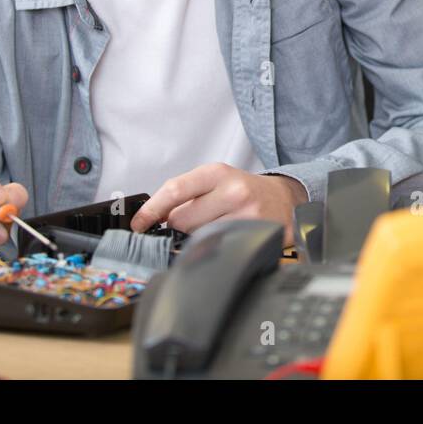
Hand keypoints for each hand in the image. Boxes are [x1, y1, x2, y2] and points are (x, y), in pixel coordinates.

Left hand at [130, 164, 308, 245]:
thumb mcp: (216, 180)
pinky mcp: (256, 235)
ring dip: (196, 238)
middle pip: (182, 220)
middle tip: (192, 223)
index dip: (151, 210)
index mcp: (217, 173)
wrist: (284, 199)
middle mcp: (233, 191)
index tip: (138, 224)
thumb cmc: (243, 190)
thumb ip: (185, 194)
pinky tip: (225, 239)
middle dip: (178, 226)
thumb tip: (151, 219)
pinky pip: (219, 249)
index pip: (174, 190)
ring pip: (198, 238)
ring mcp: (247, 215)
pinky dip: (214, 248)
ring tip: (214, 228)